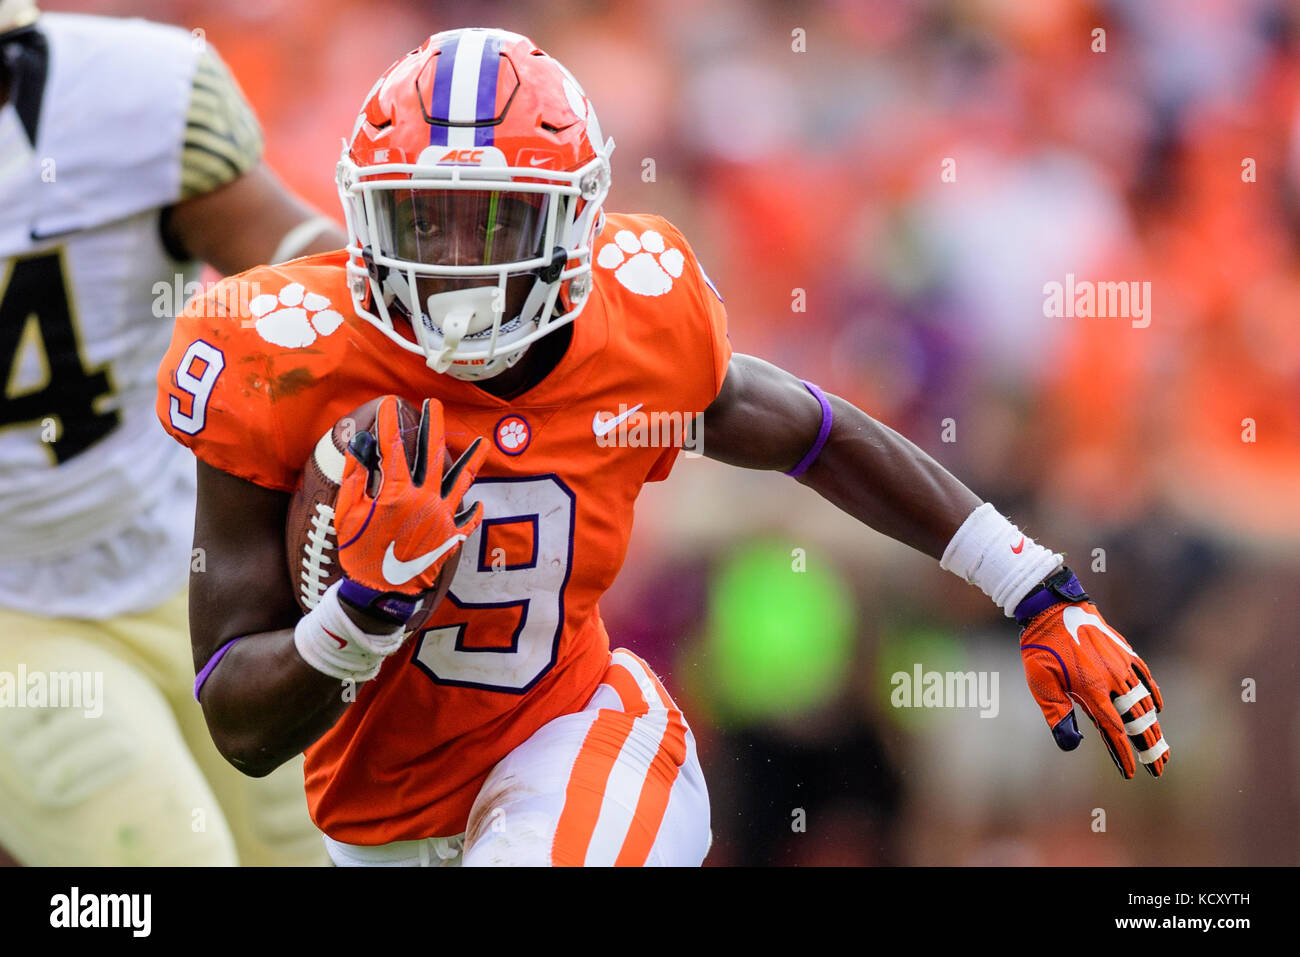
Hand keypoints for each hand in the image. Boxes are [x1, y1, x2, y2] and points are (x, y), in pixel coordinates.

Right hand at [334, 396, 485, 616]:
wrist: (382, 593)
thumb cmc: (360, 554)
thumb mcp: (347, 514)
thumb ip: (355, 476)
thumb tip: (361, 444)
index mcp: (398, 492)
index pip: (393, 448)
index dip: (390, 423)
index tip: (389, 403)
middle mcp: (425, 499)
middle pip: (432, 453)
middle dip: (433, 425)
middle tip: (435, 403)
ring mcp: (442, 517)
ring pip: (461, 481)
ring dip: (471, 459)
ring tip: (482, 442)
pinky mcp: (451, 537)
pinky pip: (467, 519)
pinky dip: (473, 509)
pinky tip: (477, 501)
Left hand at [1017, 568, 1169, 778]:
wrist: (1053, 607)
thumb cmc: (1041, 647)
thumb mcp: (1040, 683)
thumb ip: (1057, 714)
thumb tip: (1072, 745)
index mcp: (1093, 690)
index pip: (1114, 730)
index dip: (1123, 754)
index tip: (1131, 773)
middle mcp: (1113, 680)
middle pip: (1137, 721)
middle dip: (1148, 747)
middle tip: (1159, 768)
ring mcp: (1122, 665)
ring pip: (1144, 702)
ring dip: (1153, 726)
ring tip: (1160, 745)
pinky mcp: (1124, 652)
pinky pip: (1145, 677)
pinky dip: (1153, 694)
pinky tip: (1157, 707)